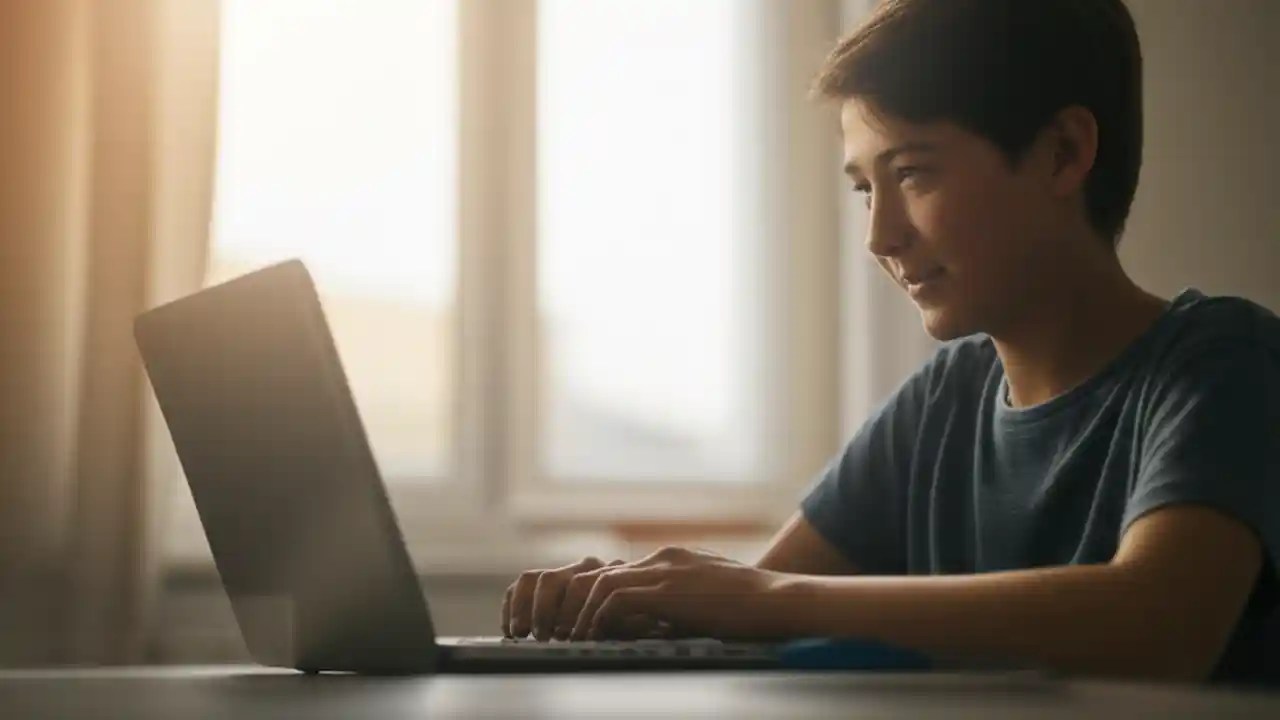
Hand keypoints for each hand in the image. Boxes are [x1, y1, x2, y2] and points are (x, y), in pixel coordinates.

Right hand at [502, 556, 636, 639]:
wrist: (640, 613)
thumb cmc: (638, 622)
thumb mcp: (637, 622)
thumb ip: (623, 621)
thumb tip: (598, 627)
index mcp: (606, 573)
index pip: (577, 585)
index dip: (568, 614)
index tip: (566, 638)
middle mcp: (584, 567)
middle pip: (550, 580)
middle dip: (543, 611)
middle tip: (543, 637)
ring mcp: (564, 572)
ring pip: (531, 580)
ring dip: (524, 609)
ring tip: (523, 634)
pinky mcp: (545, 583)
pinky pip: (520, 586)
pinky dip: (512, 606)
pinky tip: (511, 631)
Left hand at [559, 546, 788, 640]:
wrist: (776, 599)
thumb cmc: (751, 606)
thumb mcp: (708, 596)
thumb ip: (681, 602)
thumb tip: (656, 625)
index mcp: (672, 558)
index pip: (619, 572)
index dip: (597, 599)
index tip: (586, 624)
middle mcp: (663, 558)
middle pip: (601, 572)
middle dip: (579, 603)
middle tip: (568, 630)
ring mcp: (665, 571)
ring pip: (601, 583)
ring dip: (583, 612)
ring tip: (575, 638)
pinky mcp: (668, 591)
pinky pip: (617, 599)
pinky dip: (600, 619)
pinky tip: (596, 638)